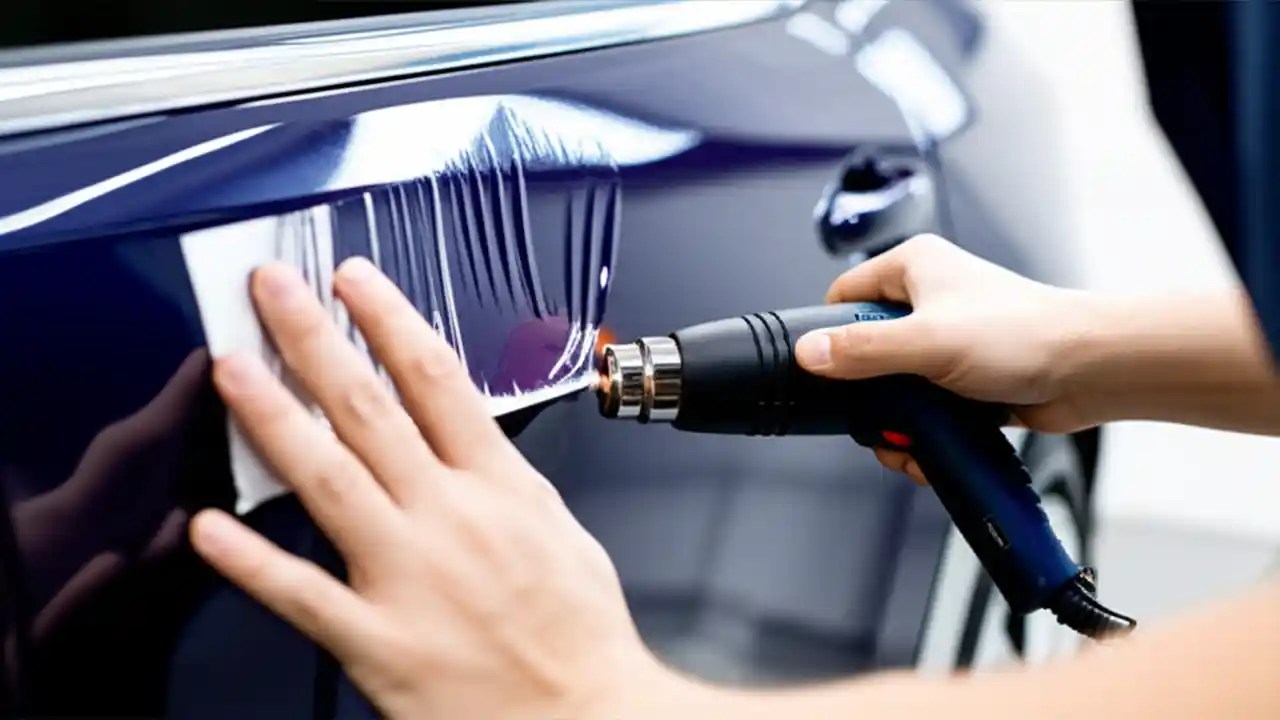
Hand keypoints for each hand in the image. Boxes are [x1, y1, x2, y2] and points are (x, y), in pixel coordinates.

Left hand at [188, 259, 684, 718]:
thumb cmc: (579, 631)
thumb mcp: (559, 528)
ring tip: (233, 368)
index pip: (437, 378)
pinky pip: (300, 593)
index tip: (355, 280)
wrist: (587, 714)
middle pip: (371, 409)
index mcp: (500, 486)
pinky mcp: (376, 641)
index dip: (388, 319)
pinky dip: (250, 561)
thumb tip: (467, 434)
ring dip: (273, 417)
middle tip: (274, 288)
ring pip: (328, 478)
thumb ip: (504, 477)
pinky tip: (208, 527)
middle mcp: (448, 518)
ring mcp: (408, 576)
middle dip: (315, 340)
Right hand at [793, 235, 1098, 481]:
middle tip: (878, 415)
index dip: (830, 333)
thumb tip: (810, 353)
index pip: (843, 295)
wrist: (1088, 371)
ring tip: (908, 439)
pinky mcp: (962, 377)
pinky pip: (923, 406)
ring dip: (896, 421)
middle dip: (868, 395)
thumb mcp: (927, 342)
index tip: (830, 370)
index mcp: (913, 268)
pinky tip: (929, 447)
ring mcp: (945, 340)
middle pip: (864, 350)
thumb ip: (862, 350)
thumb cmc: (1025, 336)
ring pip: (892, 386)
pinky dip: (921, 431)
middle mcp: (928, 299)